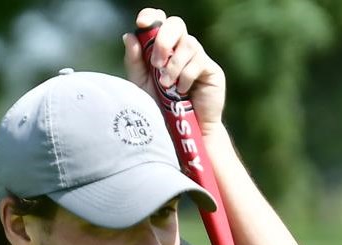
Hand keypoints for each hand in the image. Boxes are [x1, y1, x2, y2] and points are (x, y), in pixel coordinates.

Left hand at [122, 8, 226, 131]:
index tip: (142, 23)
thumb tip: (130, 36)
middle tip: (156, 63)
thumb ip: (134, 61)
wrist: (183, 132)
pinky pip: (199, 61)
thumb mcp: (141, 85)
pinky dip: (186, 76)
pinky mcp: (211, 69)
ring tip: (167, 85)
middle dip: (164, 40)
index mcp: (163, 47)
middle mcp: (181, 48)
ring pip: (188, 43)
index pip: (159, 20)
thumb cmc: (161, 109)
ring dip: (174, 64)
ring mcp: (198, 57)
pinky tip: (182, 90)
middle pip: (176, 24)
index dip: (152, 16)